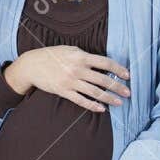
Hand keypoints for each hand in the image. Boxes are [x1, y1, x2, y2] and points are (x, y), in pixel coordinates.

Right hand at [6, 46, 130, 112]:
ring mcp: (70, 81)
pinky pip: (81, 100)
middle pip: (103, 79)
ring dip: (109, 98)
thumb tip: (101, 63)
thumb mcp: (69, 50)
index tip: (127, 75)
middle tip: (128, 92)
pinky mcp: (63, 91)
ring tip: (119, 102)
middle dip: (118, 87)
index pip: (105, 63)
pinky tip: (101, 109)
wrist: (31, 65)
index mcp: (81, 57)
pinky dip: (92, 105)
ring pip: (94, 92)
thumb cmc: (52, 55)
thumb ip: (84, 55)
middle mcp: (77, 69)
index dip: (118, 69)